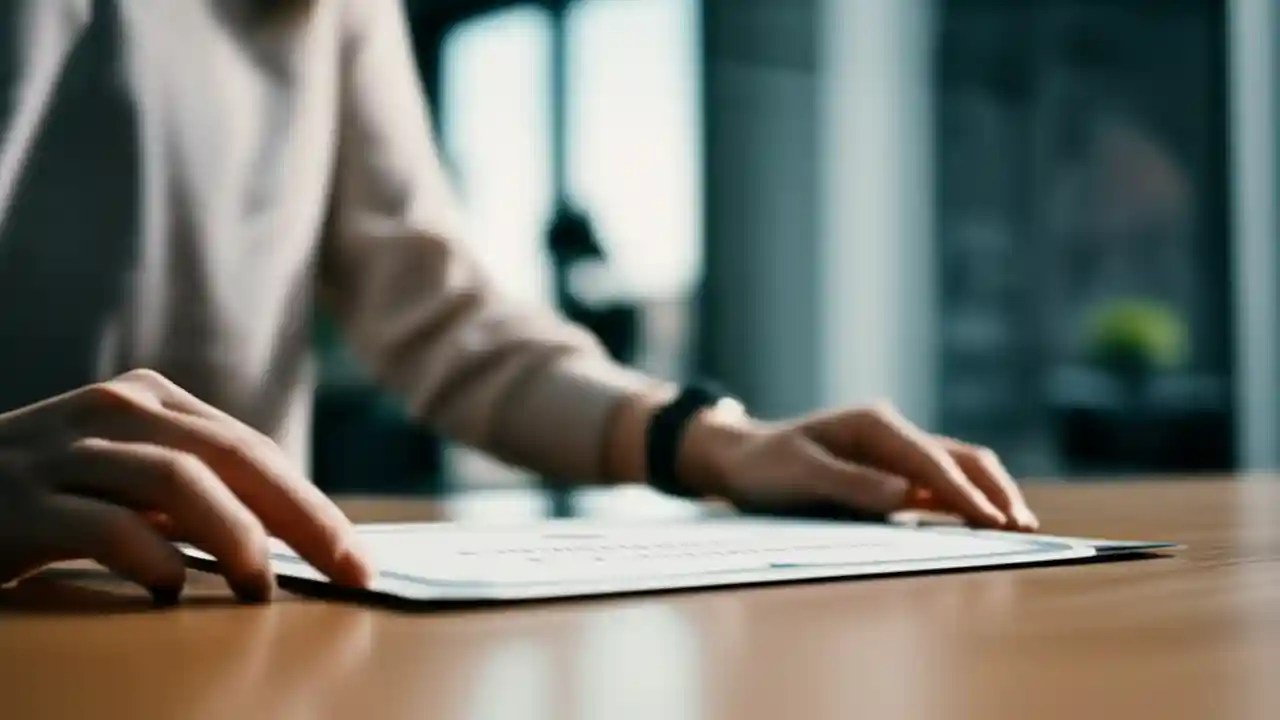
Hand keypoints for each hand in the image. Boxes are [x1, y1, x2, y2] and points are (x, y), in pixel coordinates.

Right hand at [0, 369, 373, 601]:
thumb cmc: (43, 494)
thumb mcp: (122, 477)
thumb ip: (192, 494)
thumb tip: (287, 540)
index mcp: (149, 401)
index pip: (252, 450)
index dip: (312, 506)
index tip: (356, 560)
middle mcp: (115, 412)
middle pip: (234, 457)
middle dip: (303, 518)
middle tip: (347, 571)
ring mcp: (65, 452)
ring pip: (179, 479)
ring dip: (235, 536)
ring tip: (261, 587)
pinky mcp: (19, 503)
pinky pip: (105, 526)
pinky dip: (152, 558)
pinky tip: (171, 588)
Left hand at [678, 401, 1037, 530]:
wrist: (743, 460)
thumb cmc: (767, 467)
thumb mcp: (800, 474)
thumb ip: (851, 483)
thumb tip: (905, 494)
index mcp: (873, 424)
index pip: (930, 459)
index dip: (964, 491)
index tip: (995, 519)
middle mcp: (891, 432)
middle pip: (959, 457)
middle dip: (993, 489)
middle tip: (1024, 525)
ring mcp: (895, 452)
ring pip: (957, 468)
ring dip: (988, 494)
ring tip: (1020, 526)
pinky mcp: (892, 472)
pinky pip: (939, 484)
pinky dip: (965, 501)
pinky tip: (985, 523)